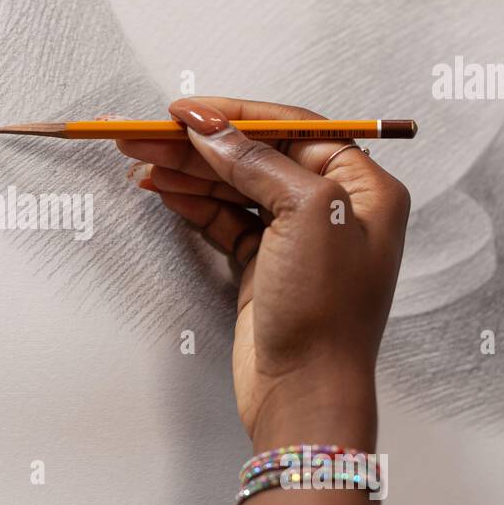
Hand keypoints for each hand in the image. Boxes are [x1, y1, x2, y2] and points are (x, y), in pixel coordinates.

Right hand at [120, 97, 409, 447]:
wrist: (306, 392)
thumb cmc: (326, 311)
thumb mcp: (304, 217)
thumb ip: (257, 164)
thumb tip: (211, 129)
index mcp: (363, 187)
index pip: (292, 129)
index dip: (235, 116)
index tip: (183, 112)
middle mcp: (334, 207)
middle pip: (256, 156)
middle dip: (198, 144)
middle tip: (143, 134)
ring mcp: (298, 238)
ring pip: (235, 187)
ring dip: (188, 172)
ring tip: (140, 162)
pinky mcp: (266, 265)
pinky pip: (225, 219)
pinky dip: (194, 203)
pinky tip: (164, 190)